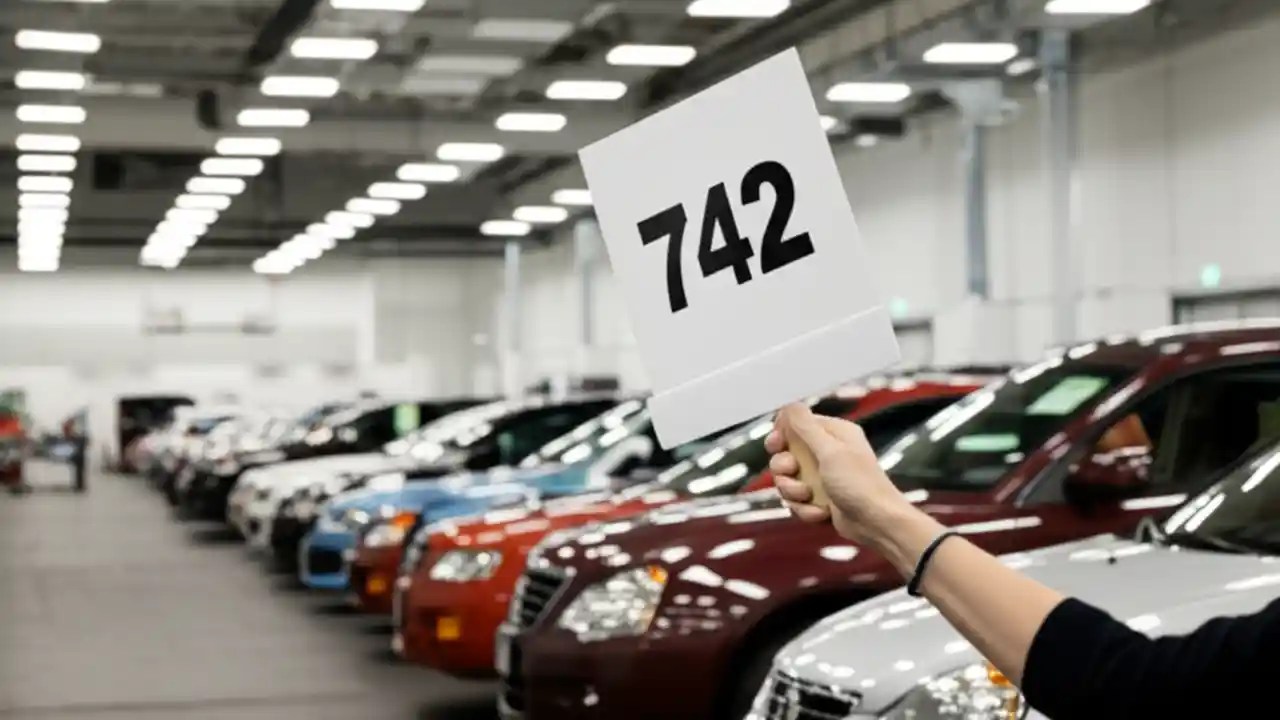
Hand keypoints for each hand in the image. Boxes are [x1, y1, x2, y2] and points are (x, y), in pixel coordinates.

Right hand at [766, 404, 913, 548]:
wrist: (877, 524)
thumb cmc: (860, 484)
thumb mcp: (830, 450)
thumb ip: (806, 427)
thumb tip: (790, 405)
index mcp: (834, 434)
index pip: (796, 424)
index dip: (781, 434)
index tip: (776, 445)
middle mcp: (827, 453)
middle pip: (785, 453)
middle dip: (784, 468)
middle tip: (792, 472)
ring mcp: (822, 478)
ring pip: (787, 480)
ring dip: (793, 491)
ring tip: (809, 497)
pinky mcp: (820, 499)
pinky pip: (796, 501)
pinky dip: (805, 509)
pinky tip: (821, 512)